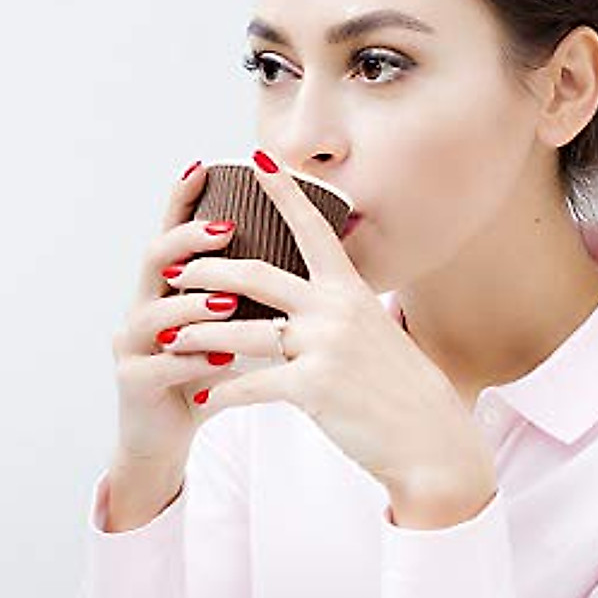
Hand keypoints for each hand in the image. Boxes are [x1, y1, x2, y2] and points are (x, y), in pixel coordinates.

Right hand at [109, 160, 247, 467]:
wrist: (166, 436)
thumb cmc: (200, 378)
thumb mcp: (223, 330)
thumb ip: (241, 295)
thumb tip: (295, 253)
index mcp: (164, 291)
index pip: (170, 235)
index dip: (181, 201)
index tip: (204, 167)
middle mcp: (141, 309)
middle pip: (154, 259)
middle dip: (188, 241)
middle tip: (227, 229)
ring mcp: (131, 345)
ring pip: (154, 313)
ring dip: (194, 304)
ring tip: (230, 302)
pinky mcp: (133, 382)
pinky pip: (161, 365)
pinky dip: (193, 360)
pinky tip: (223, 359)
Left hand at [161, 149, 496, 515]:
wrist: (428, 438)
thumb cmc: (397, 389)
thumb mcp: (375, 333)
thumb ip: (340, 310)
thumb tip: (317, 290)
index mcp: (350, 291)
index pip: (313, 229)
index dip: (285, 192)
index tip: (257, 159)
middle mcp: (335, 310)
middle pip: (257, 276)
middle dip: (207, 270)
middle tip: (173, 270)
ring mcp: (325, 347)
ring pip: (242, 331)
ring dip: (198, 335)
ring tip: (168, 337)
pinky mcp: (314, 388)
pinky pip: (252, 385)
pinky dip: (222, 392)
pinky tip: (201, 398)